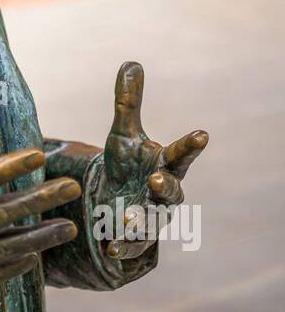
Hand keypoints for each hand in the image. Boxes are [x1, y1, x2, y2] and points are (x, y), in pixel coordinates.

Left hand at [99, 62, 208, 259]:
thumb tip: (131, 63)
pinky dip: (123, 247)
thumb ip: (128, 103)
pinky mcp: (133, 238)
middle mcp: (163, 193)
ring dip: (141, 220)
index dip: (191, 145)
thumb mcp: (122, 133)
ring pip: (153, 221)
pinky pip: (132, 246)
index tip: (202, 133)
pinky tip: (109, 249)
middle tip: (156, 178)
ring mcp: (150, 217)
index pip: (181, 154)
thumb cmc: (125, 164)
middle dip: (166, 186)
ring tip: (125, 217)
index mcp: (164, 165)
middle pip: (173, 191)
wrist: (112, 198)